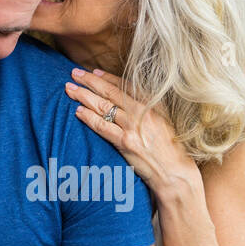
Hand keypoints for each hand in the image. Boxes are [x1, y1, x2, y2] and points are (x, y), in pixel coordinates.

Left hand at [64, 68, 196, 197]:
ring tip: (69, 89)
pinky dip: (88, 117)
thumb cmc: (171, 150)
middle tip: (74, 73)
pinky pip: (101, 126)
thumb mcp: (165, 121)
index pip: (125, 85)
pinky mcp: (125, 142)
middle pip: (110, 91)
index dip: (107, 77)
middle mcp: (143, 111)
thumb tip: (126, 99)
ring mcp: (133, 126)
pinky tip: (78, 111)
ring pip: (103, 106)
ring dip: (83, 96)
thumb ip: (148, 108)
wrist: (175, 173)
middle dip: (90, 81)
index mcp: (153, 103)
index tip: (93, 72)